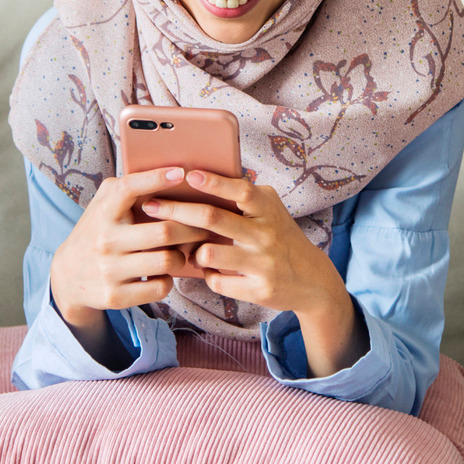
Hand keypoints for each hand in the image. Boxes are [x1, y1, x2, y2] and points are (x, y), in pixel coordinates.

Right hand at [49, 168, 214, 340]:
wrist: (68, 276)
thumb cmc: (98, 230)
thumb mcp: (103, 204)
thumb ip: (128, 187)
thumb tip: (171, 173)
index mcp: (103, 212)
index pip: (128, 189)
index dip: (155, 178)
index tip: (180, 172)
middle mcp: (105, 240)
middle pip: (165, 232)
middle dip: (193, 227)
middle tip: (206, 225)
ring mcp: (109, 270)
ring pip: (167, 260)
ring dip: (183, 255)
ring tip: (185, 250)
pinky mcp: (116, 296)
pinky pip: (160, 287)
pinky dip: (169, 279)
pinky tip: (165, 272)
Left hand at [141, 170, 365, 375]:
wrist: (313, 280)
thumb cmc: (280, 237)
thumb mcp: (270, 211)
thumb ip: (244, 196)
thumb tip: (200, 176)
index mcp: (268, 209)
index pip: (239, 190)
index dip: (213, 182)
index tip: (188, 174)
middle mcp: (266, 234)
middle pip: (213, 218)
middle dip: (176, 210)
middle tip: (150, 206)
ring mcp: (263, 263)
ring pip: (208, 253)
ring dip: (191, 250)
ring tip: (188, 248)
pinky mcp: (259, 290)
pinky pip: (216, 280)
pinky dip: (207, 274)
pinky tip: (211, 270)